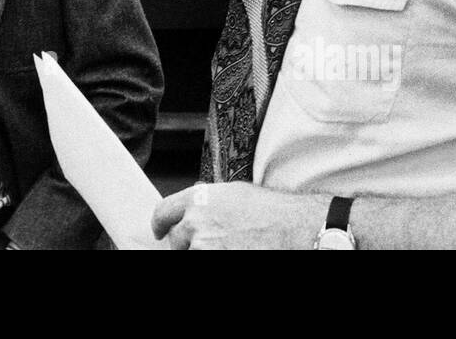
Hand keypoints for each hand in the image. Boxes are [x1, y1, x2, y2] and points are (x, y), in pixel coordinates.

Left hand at [152, 182, 296, 249]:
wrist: (295, 230)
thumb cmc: (271, 211)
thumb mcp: (235, 194)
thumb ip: (209, 200)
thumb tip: (196, 204)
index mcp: (198, 199)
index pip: (162, 213)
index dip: (160, 224)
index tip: (160, 231)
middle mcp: (196, 223)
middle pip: (176, 240)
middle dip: (187, 244)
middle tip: (209, 243)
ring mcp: (204, 247)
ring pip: (191, 254)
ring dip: (203, 252)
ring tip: (230, 246)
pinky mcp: (213, 261)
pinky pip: (204, 261)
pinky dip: (215, 257)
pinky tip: (235, 250)